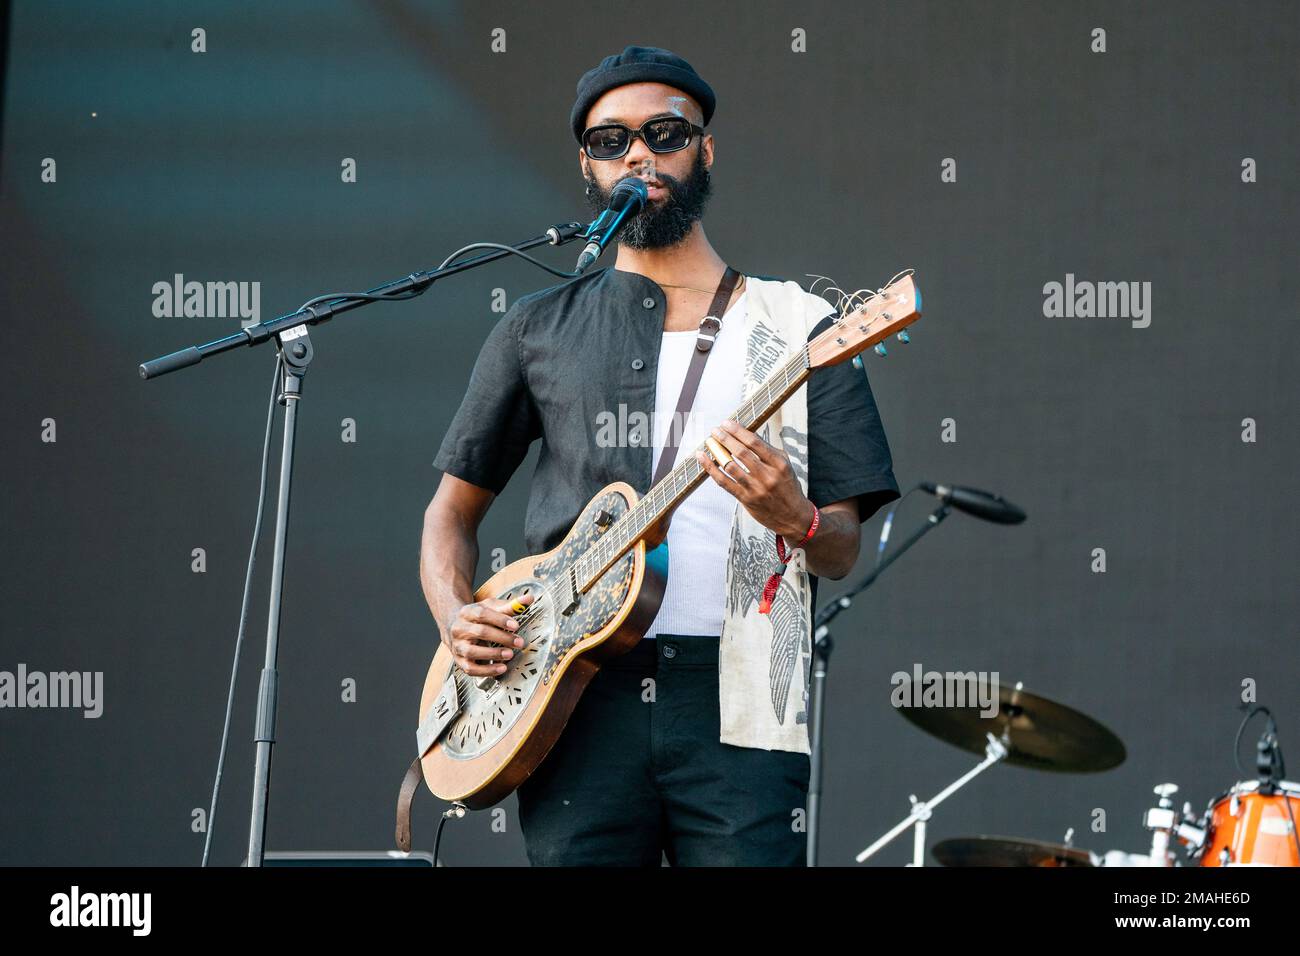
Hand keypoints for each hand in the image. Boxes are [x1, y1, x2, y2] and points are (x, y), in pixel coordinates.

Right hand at [443, 593, 533, 676]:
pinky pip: (471, 669)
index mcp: (467, 612)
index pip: (482, 614)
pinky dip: (487, 670)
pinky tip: (502, 668)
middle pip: (480, 632)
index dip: (499, 620)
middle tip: (519, 642)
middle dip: (502, 637)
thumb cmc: (477, 617)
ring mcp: (458, 646)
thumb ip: (510, 605)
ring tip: (510, 654)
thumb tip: (529, 599)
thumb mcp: (491, 608)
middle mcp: (460, 629)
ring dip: (493, 654)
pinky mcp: (460, 661)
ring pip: (472, 651)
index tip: (515, 626)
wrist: (455, 628)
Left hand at [694, 419, 816, 540]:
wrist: (792, 516)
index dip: (738, 431)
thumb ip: (767, 450)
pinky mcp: (745, 499)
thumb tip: (745, 433)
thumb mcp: (784, 465)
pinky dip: (711, 469)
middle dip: (725, 438)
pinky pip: (724, 482)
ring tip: (709, 442)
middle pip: (741, 452)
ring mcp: (755, 489)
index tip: (727, 423)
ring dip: (716, 451)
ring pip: (730, 466)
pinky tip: (703, 459)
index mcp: (779, 464)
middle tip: (715, 430)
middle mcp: (767, 476)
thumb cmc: (787, 487)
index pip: (755, 443)